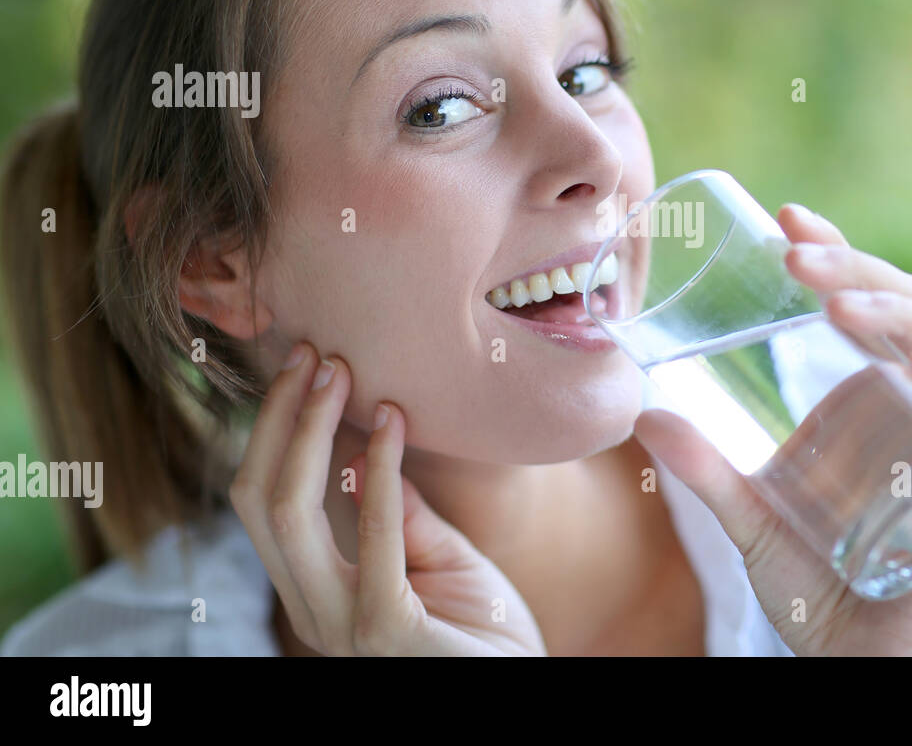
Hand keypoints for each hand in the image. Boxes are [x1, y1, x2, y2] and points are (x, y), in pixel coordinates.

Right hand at [230, 342, 546, 655]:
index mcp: (314, 589)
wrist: (519, 690)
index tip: (305, 366)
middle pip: (259, 501)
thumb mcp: (439, 556)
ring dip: (313, 431)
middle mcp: (312, 608)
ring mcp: (341, 625)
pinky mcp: (384, 632)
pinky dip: (378, 470)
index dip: (272, 429)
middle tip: (313, 353)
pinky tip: (393, 422)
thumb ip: (401, 514)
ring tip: (342, 373)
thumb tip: (370, 448)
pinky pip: (373, 535)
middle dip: (279, 419)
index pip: (262, 501)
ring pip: (291, 514)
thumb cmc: (483, 630)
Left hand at [633, 203, 911, 655]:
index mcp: (862, 385)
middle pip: (905, 299)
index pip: (861, 294)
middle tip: (799, 253)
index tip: (787, 215)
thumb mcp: (746, 513)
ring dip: (900, 311)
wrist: (856, 653)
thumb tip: (640, 414)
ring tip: (840, 305)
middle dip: (857, 267)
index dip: (835, 249)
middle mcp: (911, 393)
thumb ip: (703, 467)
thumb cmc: (811, 578)